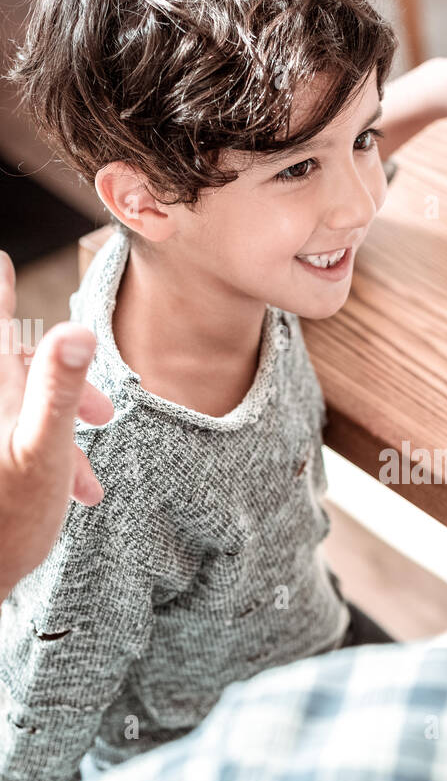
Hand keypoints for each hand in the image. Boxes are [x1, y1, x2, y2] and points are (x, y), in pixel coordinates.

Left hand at [0, 250, 113, 600]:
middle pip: (15, 369)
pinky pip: (16, 442)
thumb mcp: (43, 452)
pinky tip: (70, 491)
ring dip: (61, 431)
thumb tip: (75, 330)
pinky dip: (47, 457)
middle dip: (62, 386)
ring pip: (21, 410)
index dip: (0, 290)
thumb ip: (57, 388)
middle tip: (102, 417)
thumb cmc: (6, 522)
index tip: (0, 258)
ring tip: (88, 478)